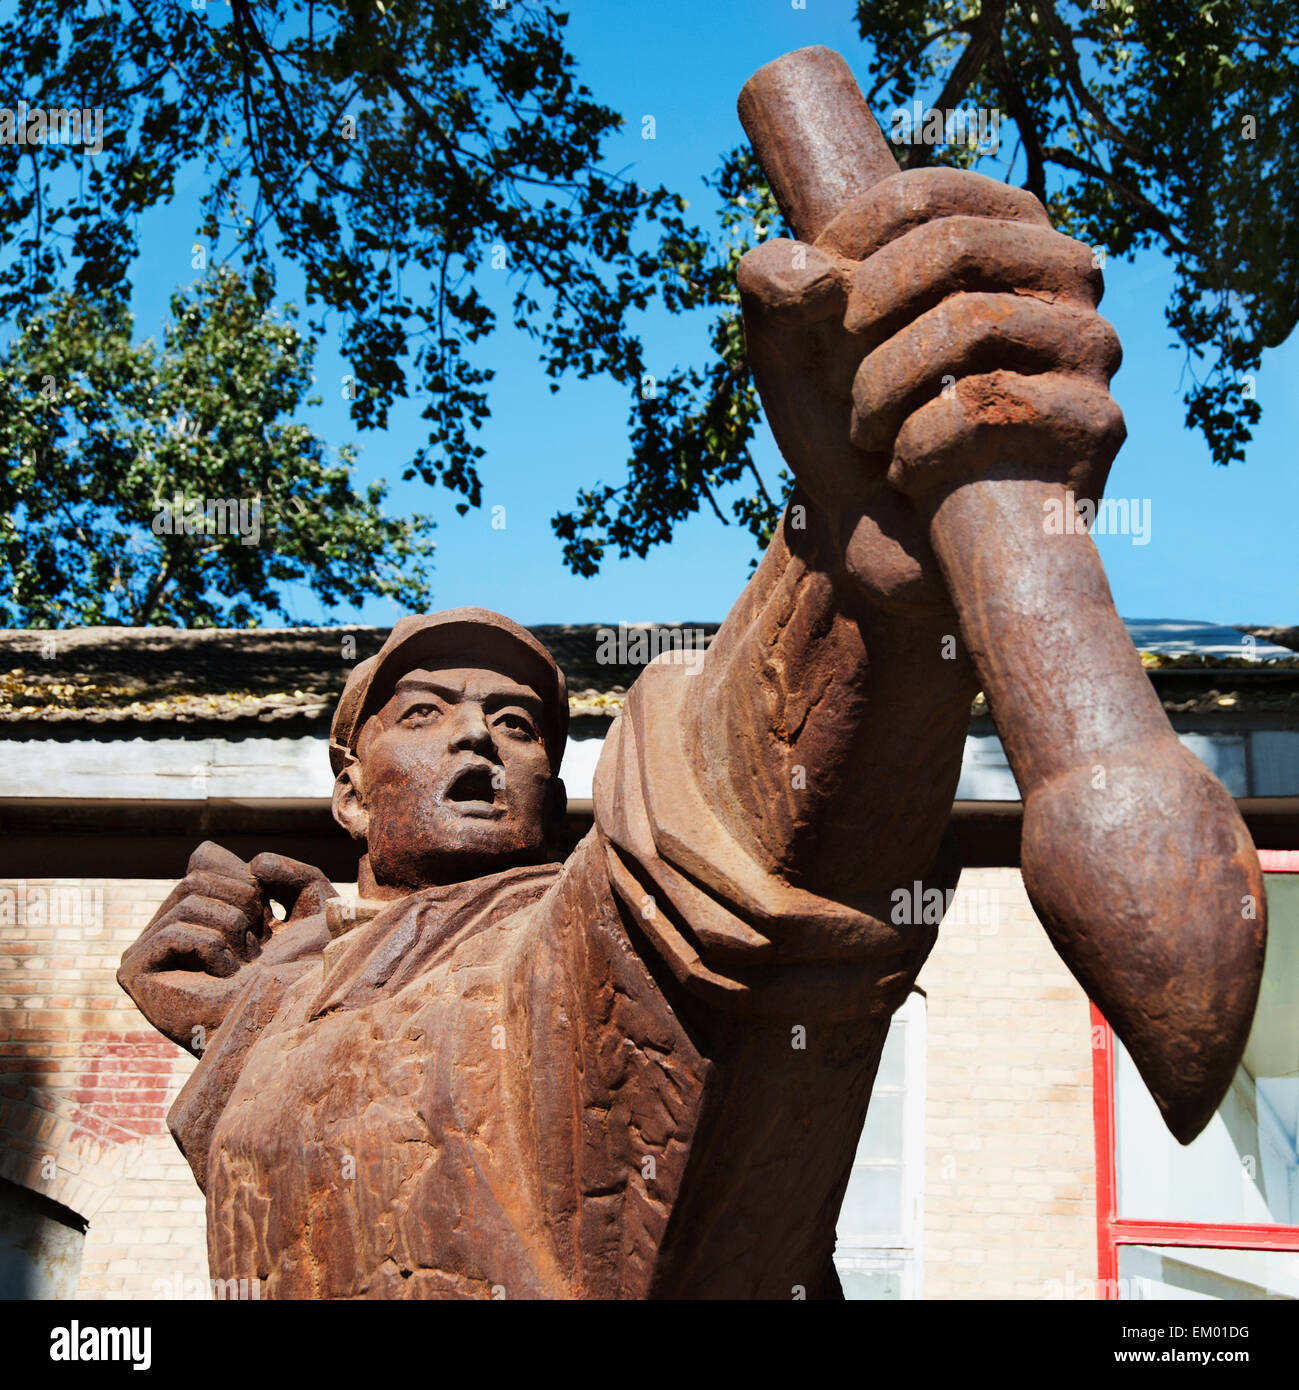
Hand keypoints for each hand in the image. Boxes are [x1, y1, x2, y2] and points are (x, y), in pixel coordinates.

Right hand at [118, 841, 335, 1053]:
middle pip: (196, 876)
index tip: (267, 917)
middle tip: (258, 945)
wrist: (295, 1017)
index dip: (244, 880)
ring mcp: (147, 953)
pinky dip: (211, 947)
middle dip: (243, 903)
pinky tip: (227, 975)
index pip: (204, 858)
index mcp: (199, 913)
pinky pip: (171, 932)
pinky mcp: (135, 976)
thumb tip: (252, 863)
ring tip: (245, 962)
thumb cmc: (305, 968)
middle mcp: (169, 929)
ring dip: (232, 927)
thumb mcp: (312, 906)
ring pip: (186, 899)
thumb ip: (290, 872)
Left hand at [737, 166, 1124, 613]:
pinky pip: (989, 407)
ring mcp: (1091, 347)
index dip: (847, 249)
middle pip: (954, 247)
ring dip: (883, 388)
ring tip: (868, 432)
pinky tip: (907, 474)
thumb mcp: (788, 347)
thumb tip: (810, 275)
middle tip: (840, 381)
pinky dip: (918, 445)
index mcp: (1003, 229)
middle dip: (866, 321)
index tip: (811, 311)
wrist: (881, 540)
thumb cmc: (845, 424)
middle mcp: (1065, 275)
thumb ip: (771, 286)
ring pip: (974, 322)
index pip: (925, 197)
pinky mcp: (1096, 425)